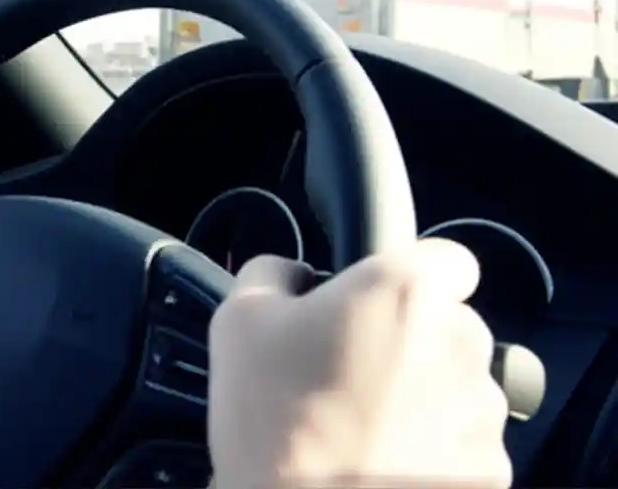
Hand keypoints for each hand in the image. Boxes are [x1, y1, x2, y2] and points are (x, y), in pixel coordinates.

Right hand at [207, 240, 511, 488]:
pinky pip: (461, 442)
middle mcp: (460, 342)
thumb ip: (271, 274)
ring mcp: (480, 411)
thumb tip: (289, 273)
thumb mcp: (236, 324)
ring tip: (360, 427)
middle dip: (407, 343)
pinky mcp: (488, 468)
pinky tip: (380, 460)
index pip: (446, 257)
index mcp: (405, 291)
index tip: (374, 305)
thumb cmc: (277, 424)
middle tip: (347, 372)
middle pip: (447, 325)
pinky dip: (430, 449)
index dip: (406, 278)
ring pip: (456, 385)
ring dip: (421, 397)